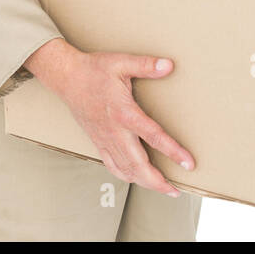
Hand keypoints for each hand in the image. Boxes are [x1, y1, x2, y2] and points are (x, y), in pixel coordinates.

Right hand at [24, 38, 194, 197]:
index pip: (153, 137)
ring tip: (162, 188)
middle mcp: (115, 131)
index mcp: (124, 113)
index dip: (173, 152)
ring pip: (125, 170)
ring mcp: (105, 139)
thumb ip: (146, 65)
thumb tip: (168, 65)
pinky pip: (112, 166)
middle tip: (175, 190)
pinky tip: (136, 179)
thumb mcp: (122, 63)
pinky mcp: (98, 142)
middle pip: (138, 166)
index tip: (188, 163)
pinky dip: (126, 176)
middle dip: (158, 182)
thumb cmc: (94, 70)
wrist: (66, 77)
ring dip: (144, 183)